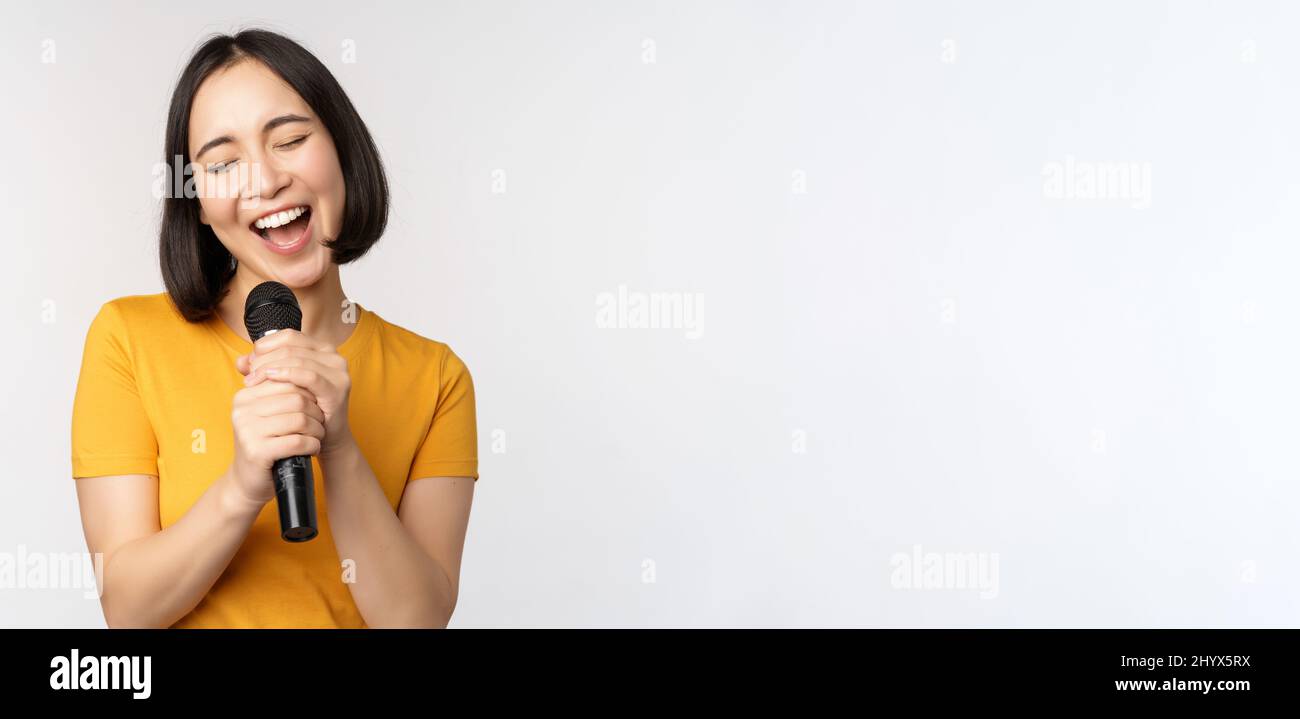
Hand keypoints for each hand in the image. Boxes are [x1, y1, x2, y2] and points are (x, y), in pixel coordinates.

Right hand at [228, 379, 325, 505]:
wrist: (248, 481)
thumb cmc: (266, 444)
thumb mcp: (269, 414)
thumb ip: (282, 391)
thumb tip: (309, 365)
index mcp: (245, 396)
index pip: (288, 380)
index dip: (309, 392)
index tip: (316, 405)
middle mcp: (242, 410)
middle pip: (296, 398)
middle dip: (316, 411)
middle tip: (320, 423)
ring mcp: (247, 431)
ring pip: (300, 419)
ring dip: (316, 429)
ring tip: (316, 435)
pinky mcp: (257, 452)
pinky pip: (298, 441)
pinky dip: (312, 445)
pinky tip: (312, 448)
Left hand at [237, 329, 352, 456]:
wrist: (325, 436)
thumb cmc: (304, 408)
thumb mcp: (282, 385)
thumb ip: (263, 370)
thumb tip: (240, 361)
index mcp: (321, 349)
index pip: (289, 336)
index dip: (266, 346)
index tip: (251, 363)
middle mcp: (333, 356)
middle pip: (290, 348)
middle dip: (264, 360)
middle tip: (249, 375)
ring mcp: (338, 372)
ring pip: (297, 360)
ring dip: (270, 368)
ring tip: (254, 381)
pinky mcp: (337, 388)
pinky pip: (309, 376)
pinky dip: (287, 374)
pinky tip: (271, 379)